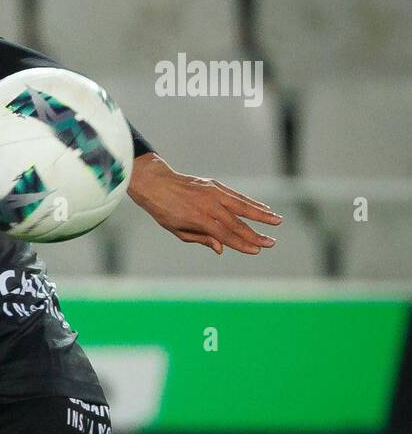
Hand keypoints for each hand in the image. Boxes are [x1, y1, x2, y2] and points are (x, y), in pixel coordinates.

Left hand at [128, 153, 281, 254]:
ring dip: (261, 214)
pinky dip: (251, 202)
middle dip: (255, 234)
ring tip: (277, 221)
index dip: (241, 244)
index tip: (256, 250)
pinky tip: (263, 208)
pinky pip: (236, 195)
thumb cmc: (164, 210)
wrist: (156, 183)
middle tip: (271, 243)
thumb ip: (201, 238)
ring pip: (242, 205)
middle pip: (236, 222)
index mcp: (198, 218)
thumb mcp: (177, 230)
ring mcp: (213, 192)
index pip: (225, 234)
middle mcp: (208, 204)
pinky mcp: (215, 185)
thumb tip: (222, 248)